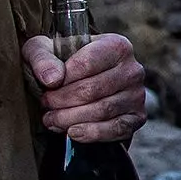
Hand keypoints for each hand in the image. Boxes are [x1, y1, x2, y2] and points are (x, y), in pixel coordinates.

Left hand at [24, 31, 146, 141]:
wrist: (82, 81)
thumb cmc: (62, 62)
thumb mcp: (43, 50)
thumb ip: (42, 58)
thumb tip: (52, 79)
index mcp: (116, 46)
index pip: (86, 64)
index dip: (61, 80)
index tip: (45, 88)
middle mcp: (133, 69)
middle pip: (93, 90)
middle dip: (62, 101)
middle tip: (46, 105)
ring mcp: (138, 95)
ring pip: (102, 111)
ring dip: (71, 119)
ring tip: (52, 119)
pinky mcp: (138, 117)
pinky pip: (117, 128)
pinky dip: (93, 133)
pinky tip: (73, 132)